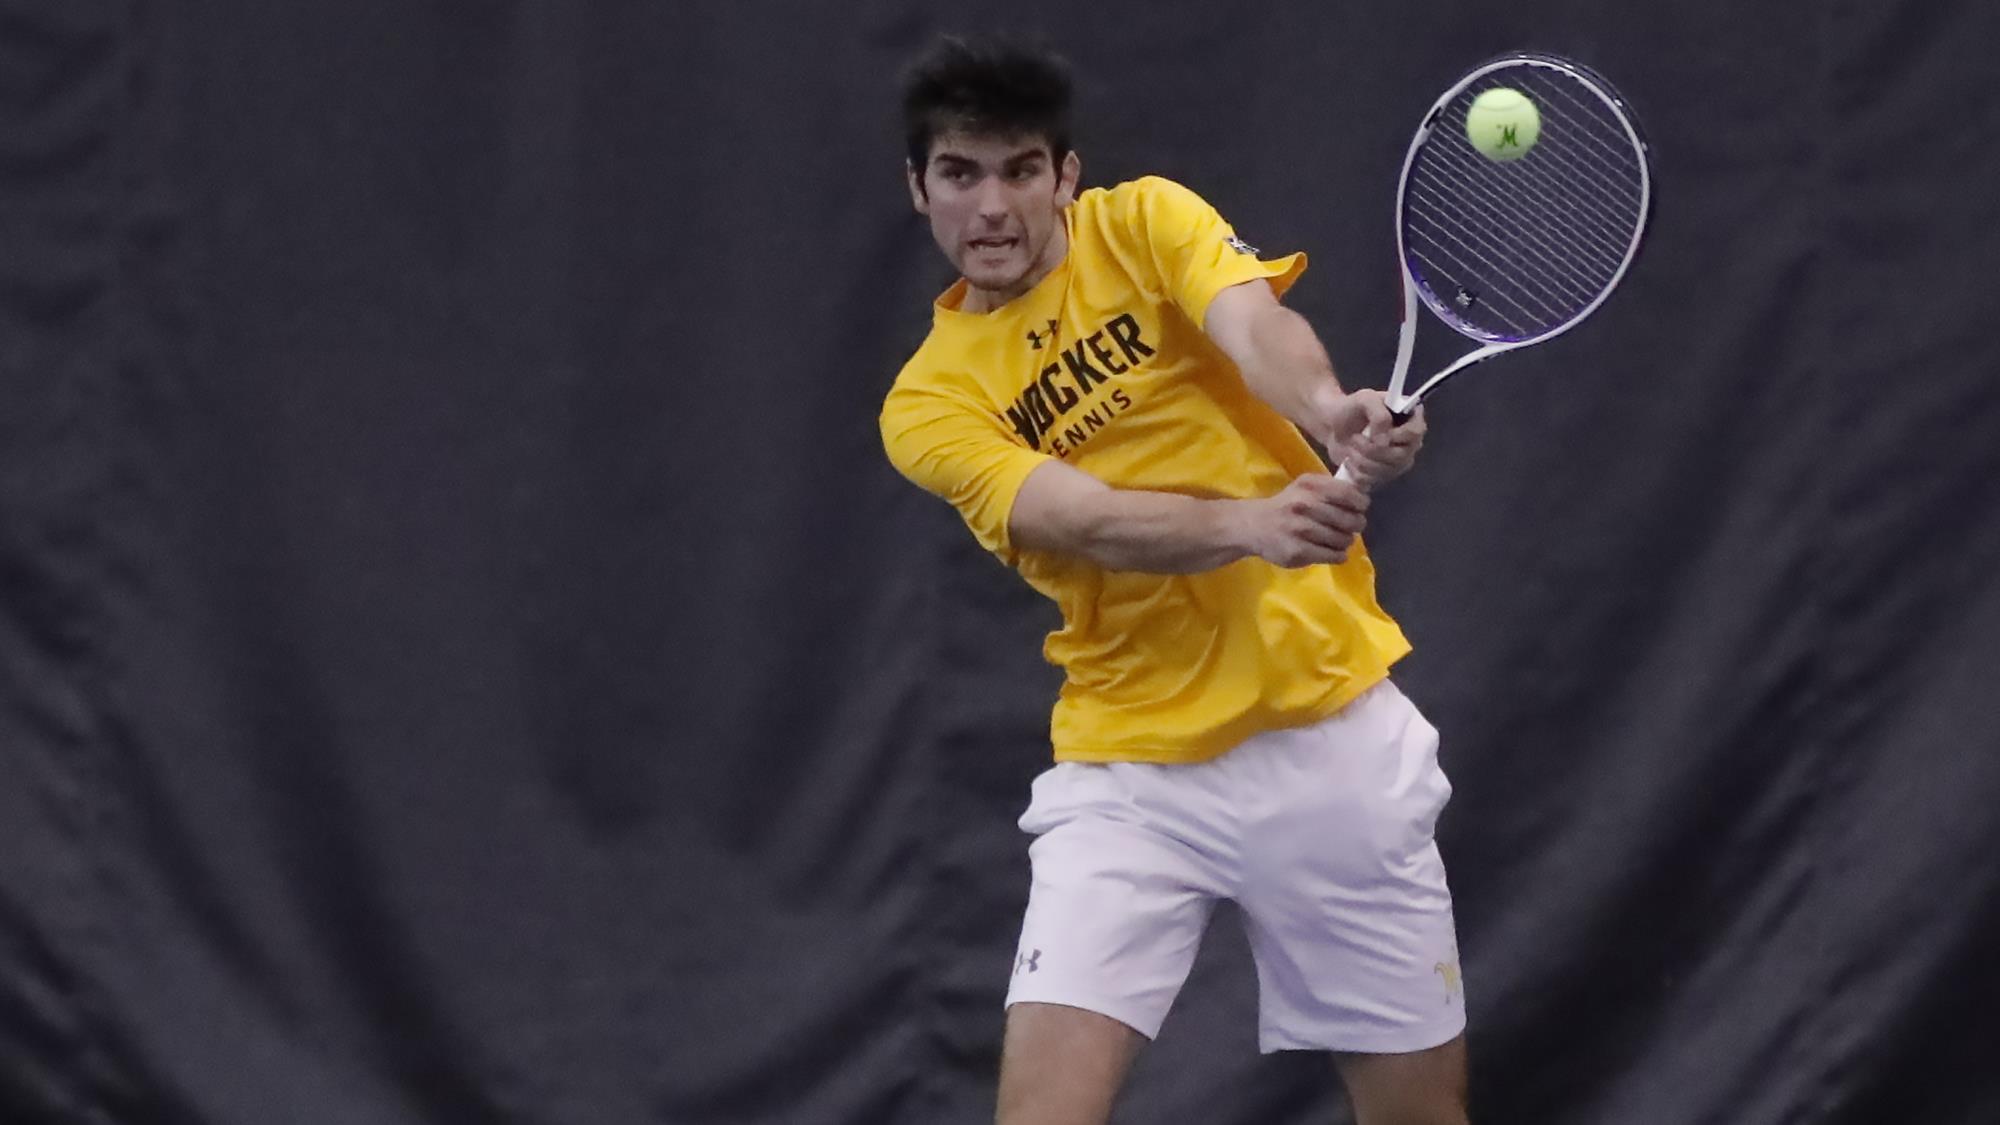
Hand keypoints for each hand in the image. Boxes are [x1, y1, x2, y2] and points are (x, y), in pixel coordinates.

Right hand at [1235, 473, 1369, 567]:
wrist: (1254, 526)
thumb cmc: (1286, 505)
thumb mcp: (1305, 487)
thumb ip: (1331, 488)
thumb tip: (1362, 498)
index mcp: (1311, 486)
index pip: (1350, 495)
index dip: (1360, 504)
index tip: (1358, 509)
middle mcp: (1306, 505)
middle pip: (1351, 520)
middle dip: (1355, 525)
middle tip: (1349, 527)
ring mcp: (1301, 530)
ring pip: (1344, 540)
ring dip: (1346, 541)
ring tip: (1338, 540)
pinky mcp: (1299, 551)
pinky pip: (1333, 555)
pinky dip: (1338, 555)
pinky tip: (1332, 552)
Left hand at [1307, 387, 1427, 489]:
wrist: (1332, 425)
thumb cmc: (1351, 408)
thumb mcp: (1365, 399)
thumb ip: (1379, 414)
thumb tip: (1384, 441)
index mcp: (1409, 420)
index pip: (1417, 432)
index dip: (1398, 435)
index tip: (1380, 432)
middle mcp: (1408, 444)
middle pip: (1399, 456)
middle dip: (1371, 448)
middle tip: (1355, 437)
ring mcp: (1396, 463)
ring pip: (1383, 471)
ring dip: (1360, 458)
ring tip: (1351, 445)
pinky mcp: (1380, 477)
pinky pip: (1370, 481)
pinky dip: (1354, 470)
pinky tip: (1349, 459)